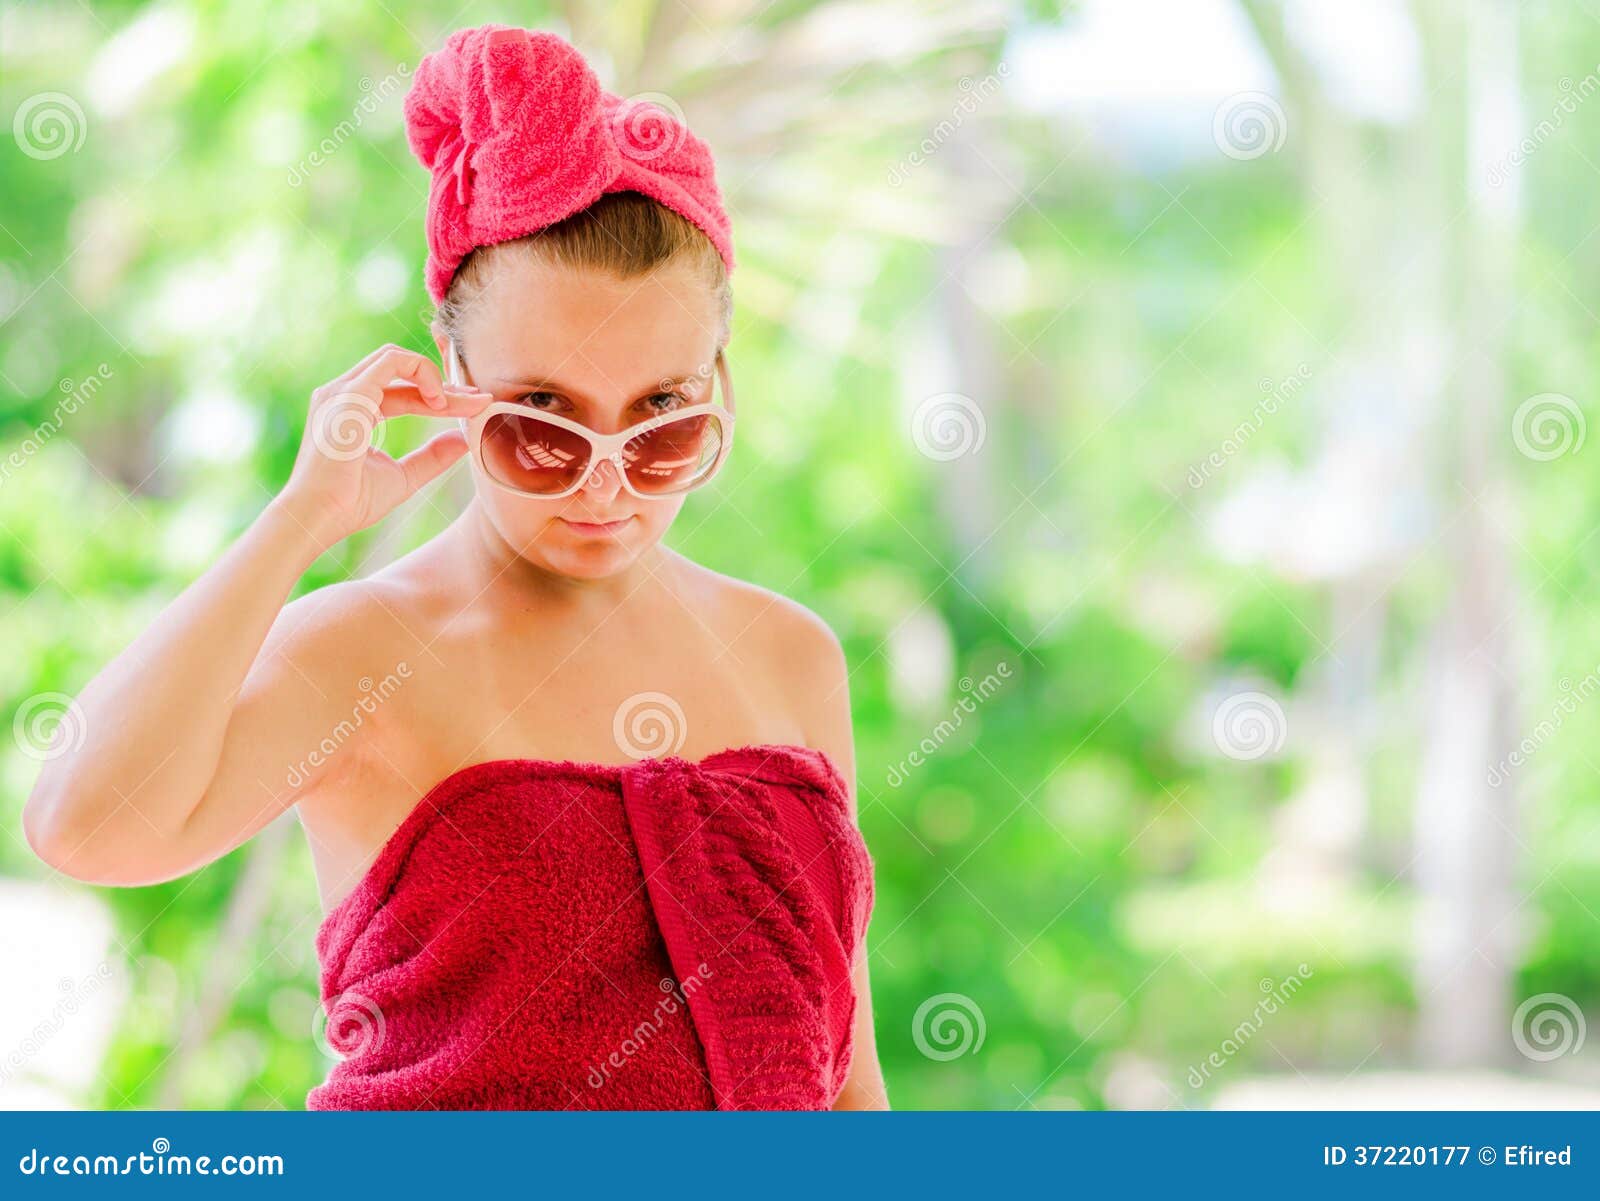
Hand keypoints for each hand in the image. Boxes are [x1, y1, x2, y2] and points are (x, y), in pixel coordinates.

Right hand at [275, 344, 492, 546]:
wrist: (320, 516)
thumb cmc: (351, 502)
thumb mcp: (404, 476)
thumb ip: (432, 456)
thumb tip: (464, 439)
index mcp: (351, 410)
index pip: (402, 392)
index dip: (439, 396)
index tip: (472, 405)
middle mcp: (343, 394)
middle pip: (401, 374)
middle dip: (444, 385)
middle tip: (479, 400)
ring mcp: (343, 390)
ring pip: (397, 360)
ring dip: (435, 377)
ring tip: (461, 403)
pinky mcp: (350, 393)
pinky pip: (391, 362)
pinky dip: (421, 372)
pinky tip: (439, 401)